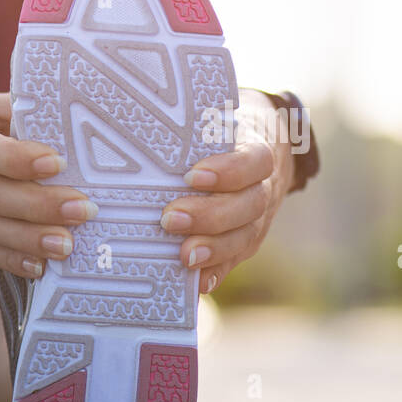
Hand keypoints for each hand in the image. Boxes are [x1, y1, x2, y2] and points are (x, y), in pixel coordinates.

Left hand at [159, 90, 293, 292]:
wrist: (265, 145)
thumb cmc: (222, 132)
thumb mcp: (216, 119)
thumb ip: (191, 126)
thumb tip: (137, 117)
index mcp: (258, 151)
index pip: (254, 161)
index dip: (228, 171)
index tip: (193, 175)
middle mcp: (264, 187)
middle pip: (249, 204)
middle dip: (210, 215)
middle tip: (170, 219)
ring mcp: (259, 219)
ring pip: (246, 236)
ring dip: (214, 248)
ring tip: (184, 255)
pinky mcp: (246, 242)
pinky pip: (236, 261)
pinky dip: (217, 273)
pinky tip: (197, 284)